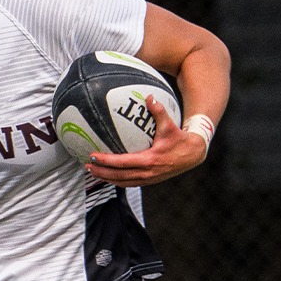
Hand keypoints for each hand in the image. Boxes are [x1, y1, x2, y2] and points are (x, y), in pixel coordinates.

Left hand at [86, 96, 205, 185]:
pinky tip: (108, 175)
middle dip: (101, 172)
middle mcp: (147, 173)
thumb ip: (159, 111)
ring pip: (122, 182)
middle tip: (86, 165)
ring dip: (107, 178)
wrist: (193, 154)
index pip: (122, 162)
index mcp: (149, 160)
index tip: (93, 155)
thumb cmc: (179, 139)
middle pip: (118, 176)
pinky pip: (129, 182)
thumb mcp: (170, 125)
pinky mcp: (150, 180)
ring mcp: (148, 179)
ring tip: (93, 172)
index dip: (106, 160)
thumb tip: (149, 97)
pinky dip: (117, 180)